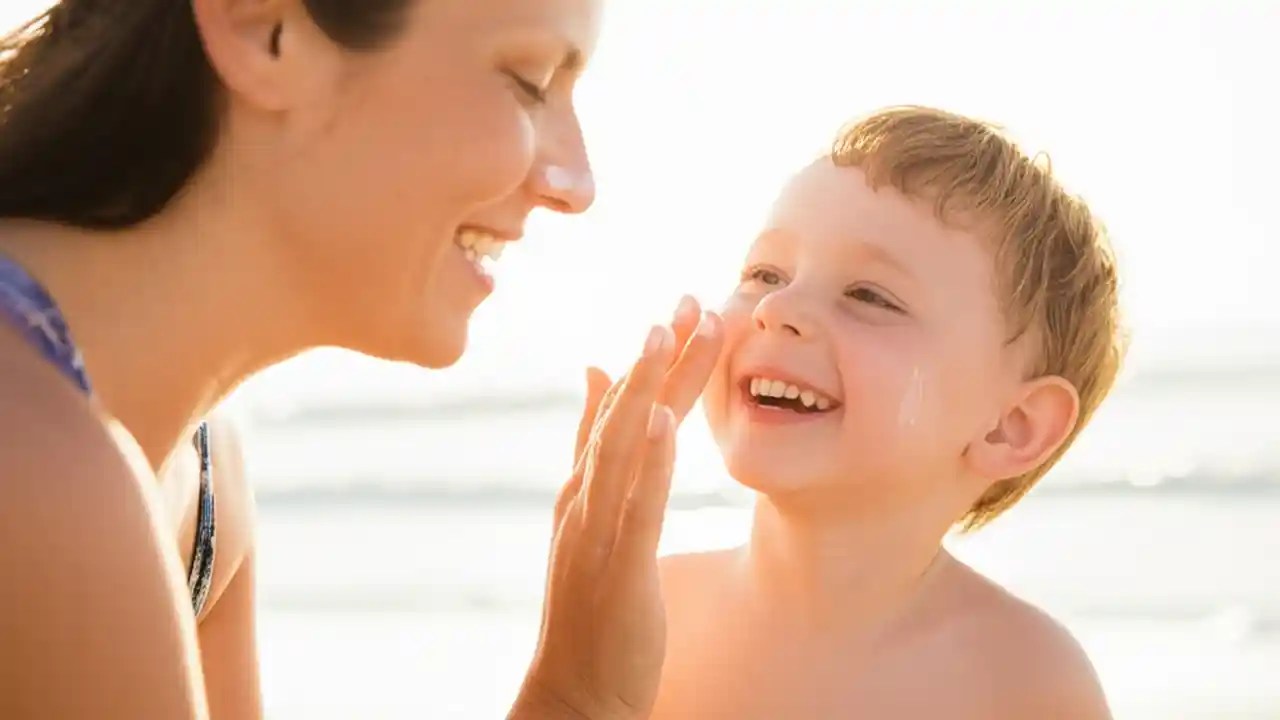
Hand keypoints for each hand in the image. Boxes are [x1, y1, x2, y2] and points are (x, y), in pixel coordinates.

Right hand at [511, 297, 722, 719]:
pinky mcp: (616, 565)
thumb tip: (598, 380)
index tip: (679, 312)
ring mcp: (595, 530)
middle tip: (688, 298)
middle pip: (623, 413)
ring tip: (670, 331)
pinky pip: (634, 504)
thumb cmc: (591, 611)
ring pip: (622, 444)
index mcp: (584, 490)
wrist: (573, 692)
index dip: (651, 362)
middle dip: (658, 355)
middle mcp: (584, 500)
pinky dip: (646, 457)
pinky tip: (661, 418)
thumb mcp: (595, 527)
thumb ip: (595, 456)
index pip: (617, 412)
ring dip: (647, 385)